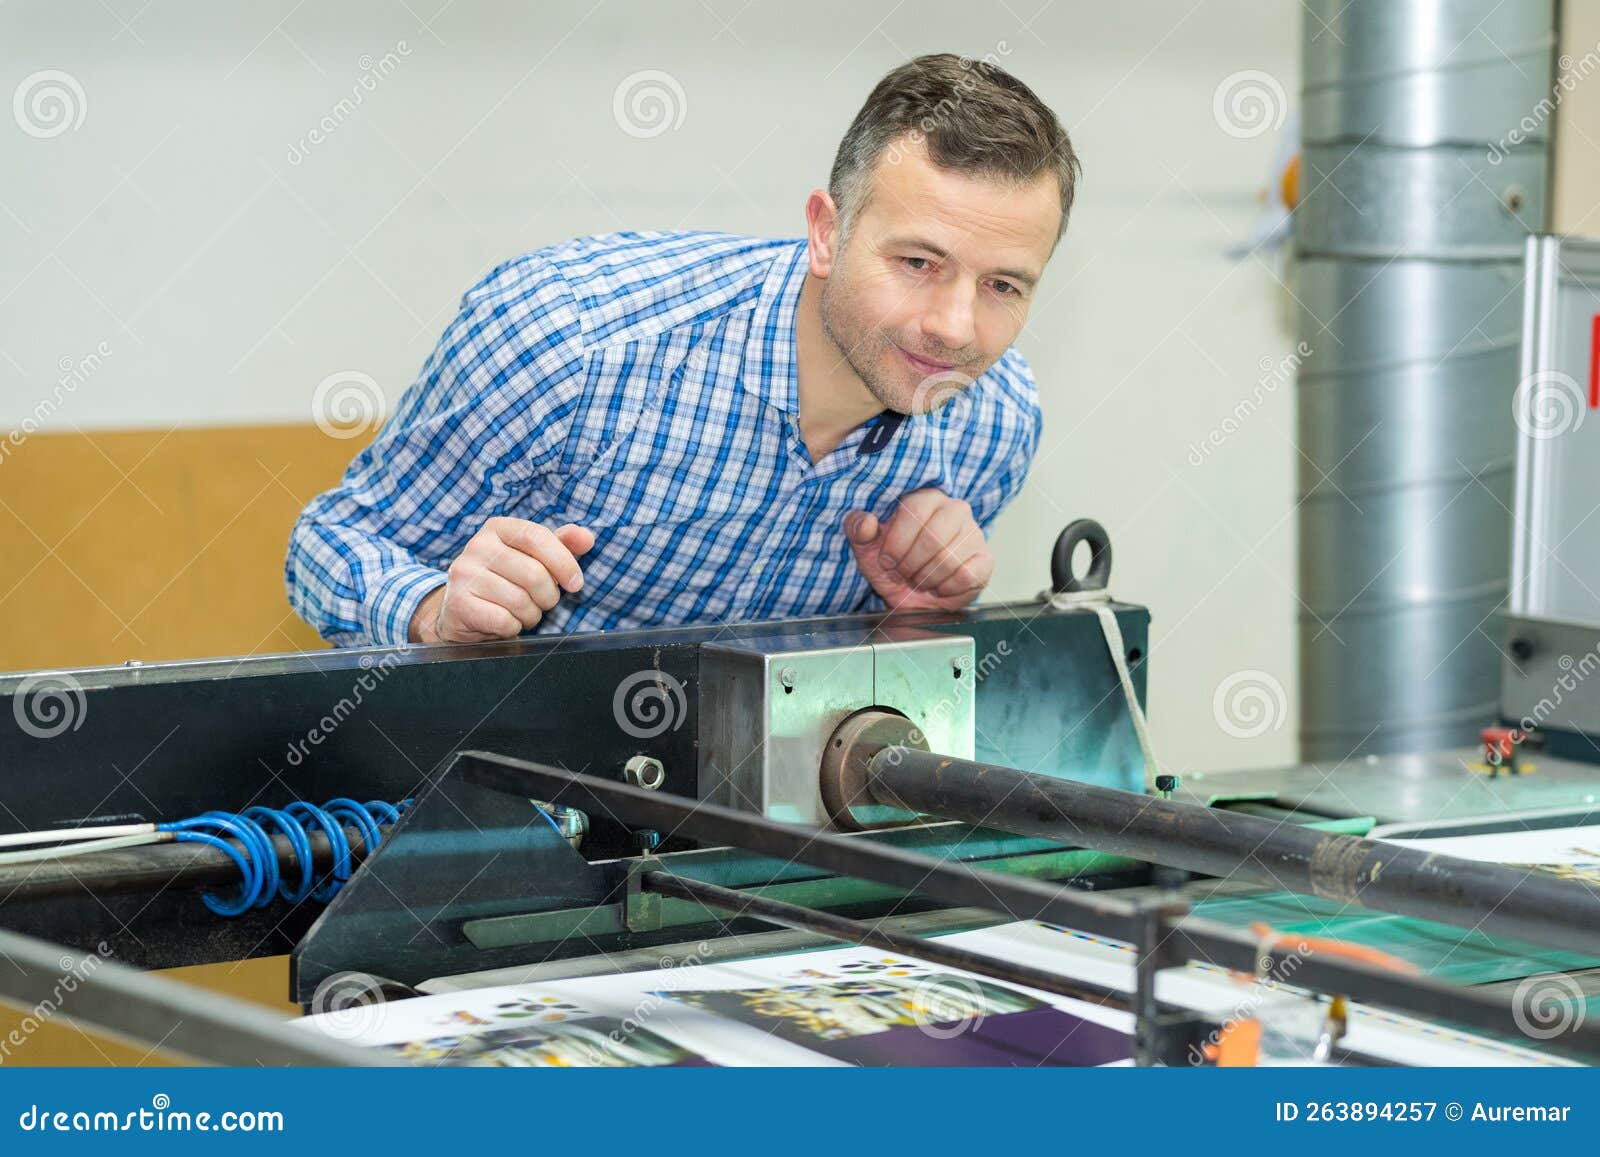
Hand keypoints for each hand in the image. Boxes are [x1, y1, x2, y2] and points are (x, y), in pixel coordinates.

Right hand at [409, 517, 594, 643]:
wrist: (462, 610)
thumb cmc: (506, 579)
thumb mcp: (532, 557)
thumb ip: (561, 545)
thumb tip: (587, 538)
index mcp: (498, 528)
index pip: (537, 536)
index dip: (564, 562)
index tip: (576, 584)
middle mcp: (477, 546)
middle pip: (534, 573)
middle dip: (548, 596)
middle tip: (543, 602)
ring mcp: (464, 574)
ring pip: (520, 601)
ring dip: (531, 615)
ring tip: (523, 612)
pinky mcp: (458, 603)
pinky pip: (504, 621)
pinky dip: (513, 627)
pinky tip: (505, 622)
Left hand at [844, 488, 991, 611]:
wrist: (912, 593)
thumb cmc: (892, 563)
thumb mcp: (866, 546)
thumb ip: (858, 529)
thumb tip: (866, 522)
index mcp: (926, 497)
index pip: (913, 512)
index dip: (896, 544)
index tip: (887, 561)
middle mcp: (955, 508)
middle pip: (933, 538)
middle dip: (911, 565)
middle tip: (903, 574)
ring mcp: (974, 533)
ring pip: (949, 559)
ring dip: (926, 579)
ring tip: (919, 580)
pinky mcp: (985, 560)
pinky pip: (966, 576)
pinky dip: (945, 589)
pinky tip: (938, 587)